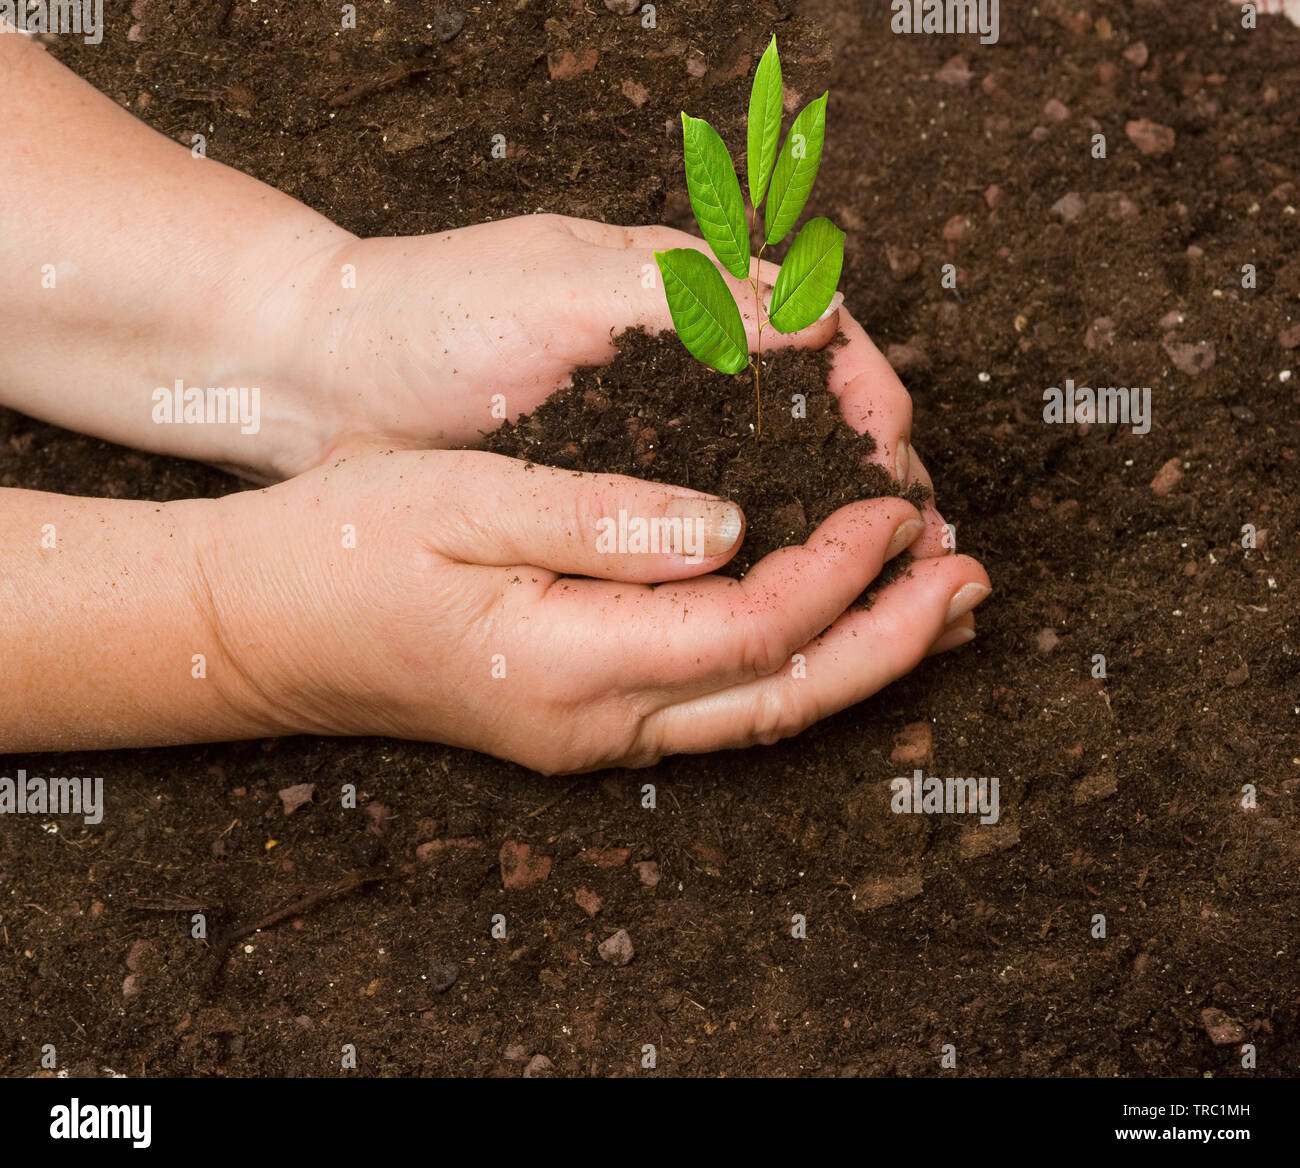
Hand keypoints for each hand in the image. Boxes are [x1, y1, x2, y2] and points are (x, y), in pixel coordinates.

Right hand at [192, 449, 989, 773]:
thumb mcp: (466, 502)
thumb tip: (732, 527)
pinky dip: (793, 661)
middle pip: (782, 694)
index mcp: (569, 659)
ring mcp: (592, 732)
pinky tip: (832, 620)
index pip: (750, 624)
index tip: (895, 504)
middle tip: (975, 578)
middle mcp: (596, 719)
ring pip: (760, 711)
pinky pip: (720, 701)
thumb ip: (603, 516)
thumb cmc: (348, 548)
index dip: (838, 569)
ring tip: (940, 604)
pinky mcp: (584, 717)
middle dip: (891, 639)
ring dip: (858, 657)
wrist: (263, 625)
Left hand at [292, 213, 953, 553]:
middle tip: (925, 550)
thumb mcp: (564, 287)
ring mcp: (661, 429)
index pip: (825, 339)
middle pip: (819, 418)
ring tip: (888, 586)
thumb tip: (820, 326)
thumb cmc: (436, 313)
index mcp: (696, 293)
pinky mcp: (622, 488)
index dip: (873, 402)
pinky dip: (763, 557)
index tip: (896, 467)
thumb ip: (691, 297)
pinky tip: (790, 598)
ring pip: (779, 478)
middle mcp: (695, 362)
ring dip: (834, 529)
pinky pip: (715, 523)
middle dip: (878, 479)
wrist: (331, 375)